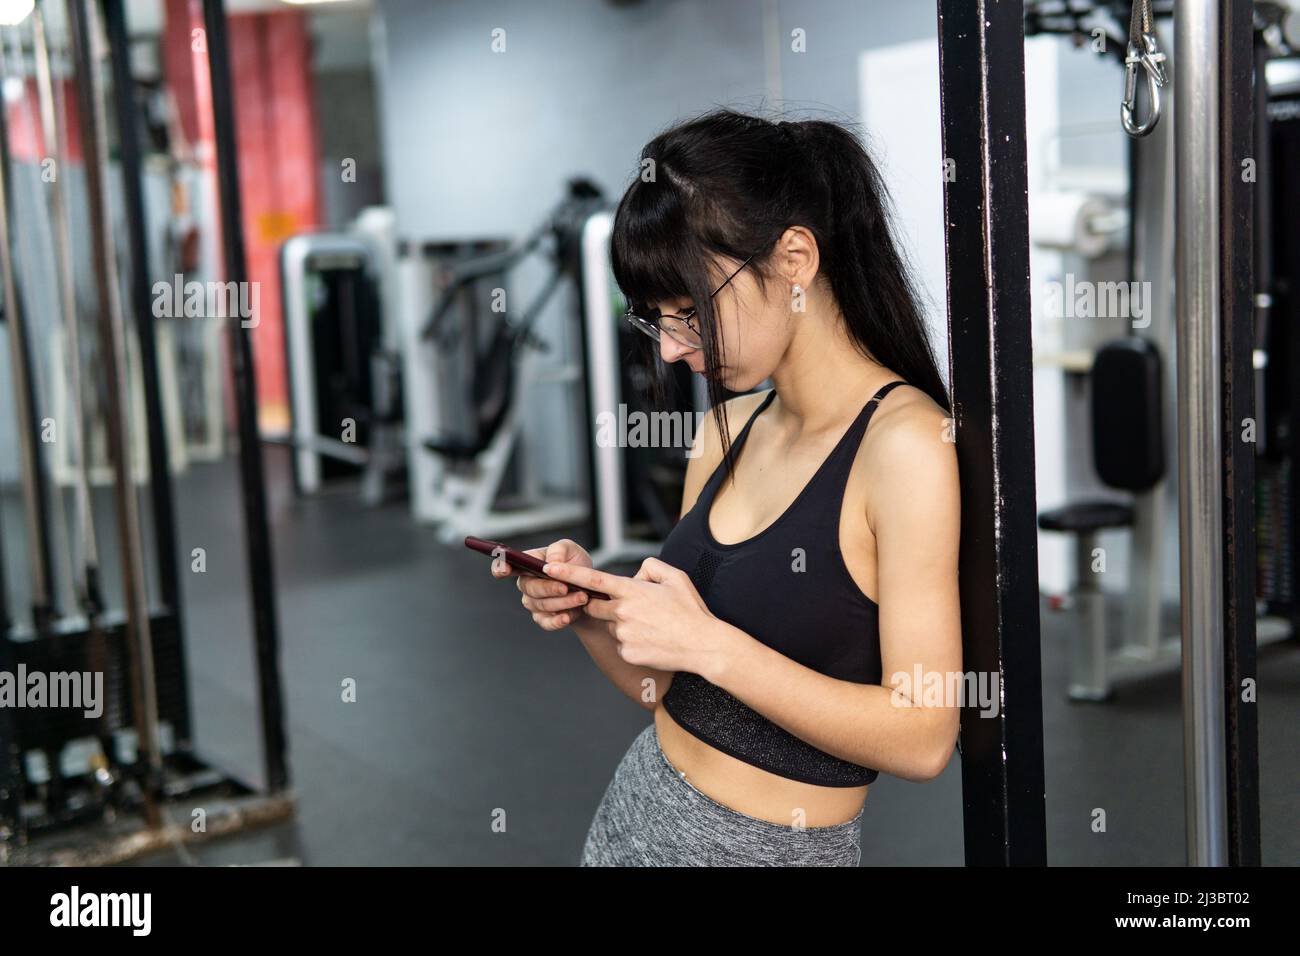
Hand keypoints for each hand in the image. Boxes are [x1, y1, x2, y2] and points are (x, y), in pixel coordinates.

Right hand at [490, 538, 598, 632]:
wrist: (590, 589)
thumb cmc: (575, 565)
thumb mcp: (571, 550)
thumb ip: (559, 550)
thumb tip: (551, 563)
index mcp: (528, 564)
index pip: (506, 565)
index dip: (501, 568)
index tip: (504, 570)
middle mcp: (527, 584)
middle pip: (529, 588)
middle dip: (548, 588)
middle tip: (566, 587)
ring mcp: (534, 602)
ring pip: (541, 605)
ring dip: (562, 602)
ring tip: (581, 597)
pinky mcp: (544, 618)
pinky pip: (546, 622)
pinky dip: (557, 620)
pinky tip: (567, 617)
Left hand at [541, 556, 727, 675]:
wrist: (703, 645)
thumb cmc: (691, 610)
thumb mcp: (676, 577)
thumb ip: (650, 567)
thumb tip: (634, 575)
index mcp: (632, 591)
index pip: (593, 579)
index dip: (568, 573)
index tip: (548, 568)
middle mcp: (623, 612)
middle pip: (597, 606)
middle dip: (608, 605)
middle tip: (636, 609)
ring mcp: (623, 634)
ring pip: (611, 626)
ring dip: (623, 624)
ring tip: (652, 626)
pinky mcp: (627, 653)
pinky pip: (621, 644)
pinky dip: (632, 641)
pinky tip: (653, 640)